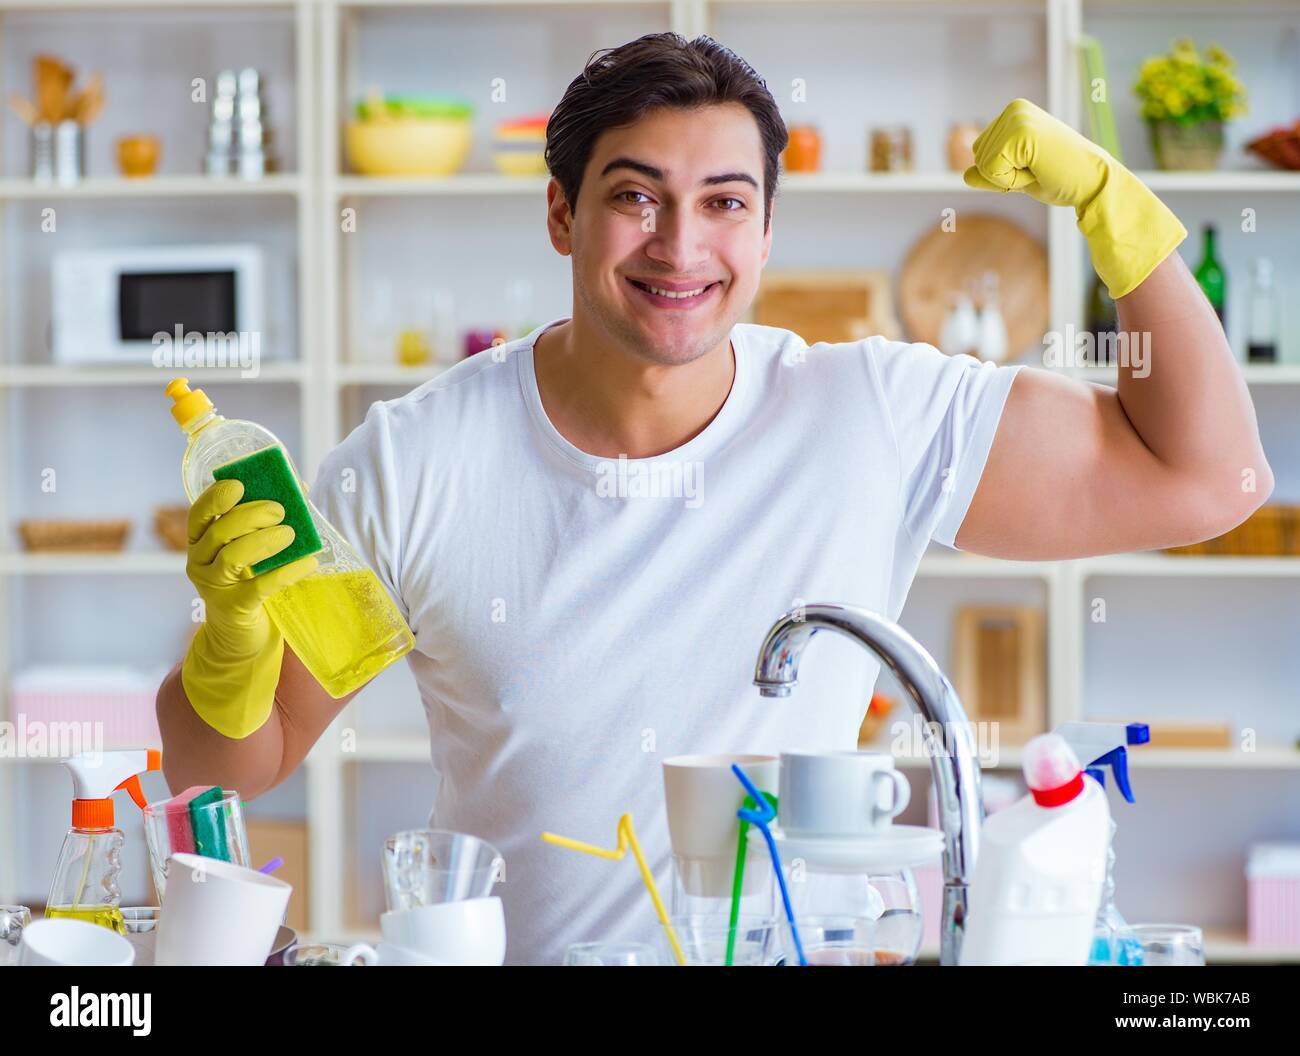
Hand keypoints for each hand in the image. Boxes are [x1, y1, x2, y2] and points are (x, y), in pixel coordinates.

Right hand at [182, 479, 318, 738]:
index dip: (216, 497)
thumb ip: (268, 521)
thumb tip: (300, 488)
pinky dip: (286, 572)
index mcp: (201, 543)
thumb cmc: (250, 584)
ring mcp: (213, 587)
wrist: (241, 639)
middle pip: (218, 532)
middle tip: (281, 510)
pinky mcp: (234, 609)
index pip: (199, 513)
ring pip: (232, 557)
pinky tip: (308, 563)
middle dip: (250, 516)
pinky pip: (260, 587)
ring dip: (264, 541)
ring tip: (292, 534)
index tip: (240, 484)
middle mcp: (199, 563)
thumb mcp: (254, 552)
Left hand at [963, 98, 1185, 298]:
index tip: (1034, 166)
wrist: (1093, 181)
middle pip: (978, 157)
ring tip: (1041, 168)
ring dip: (1010, 178)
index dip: (1003, 172)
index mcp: (1014, 112)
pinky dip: (1011, 181)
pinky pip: (991, 170)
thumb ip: (991, 174)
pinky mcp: (1020, 133)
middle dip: (1004, 175)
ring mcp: (1018, 118)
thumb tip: (964, 175)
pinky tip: (1038, 169)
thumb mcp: (1018, 176)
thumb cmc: (1061, 178)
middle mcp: (1014, 109)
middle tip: (1039, 169)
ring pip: (983, 165)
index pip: (980, 152)